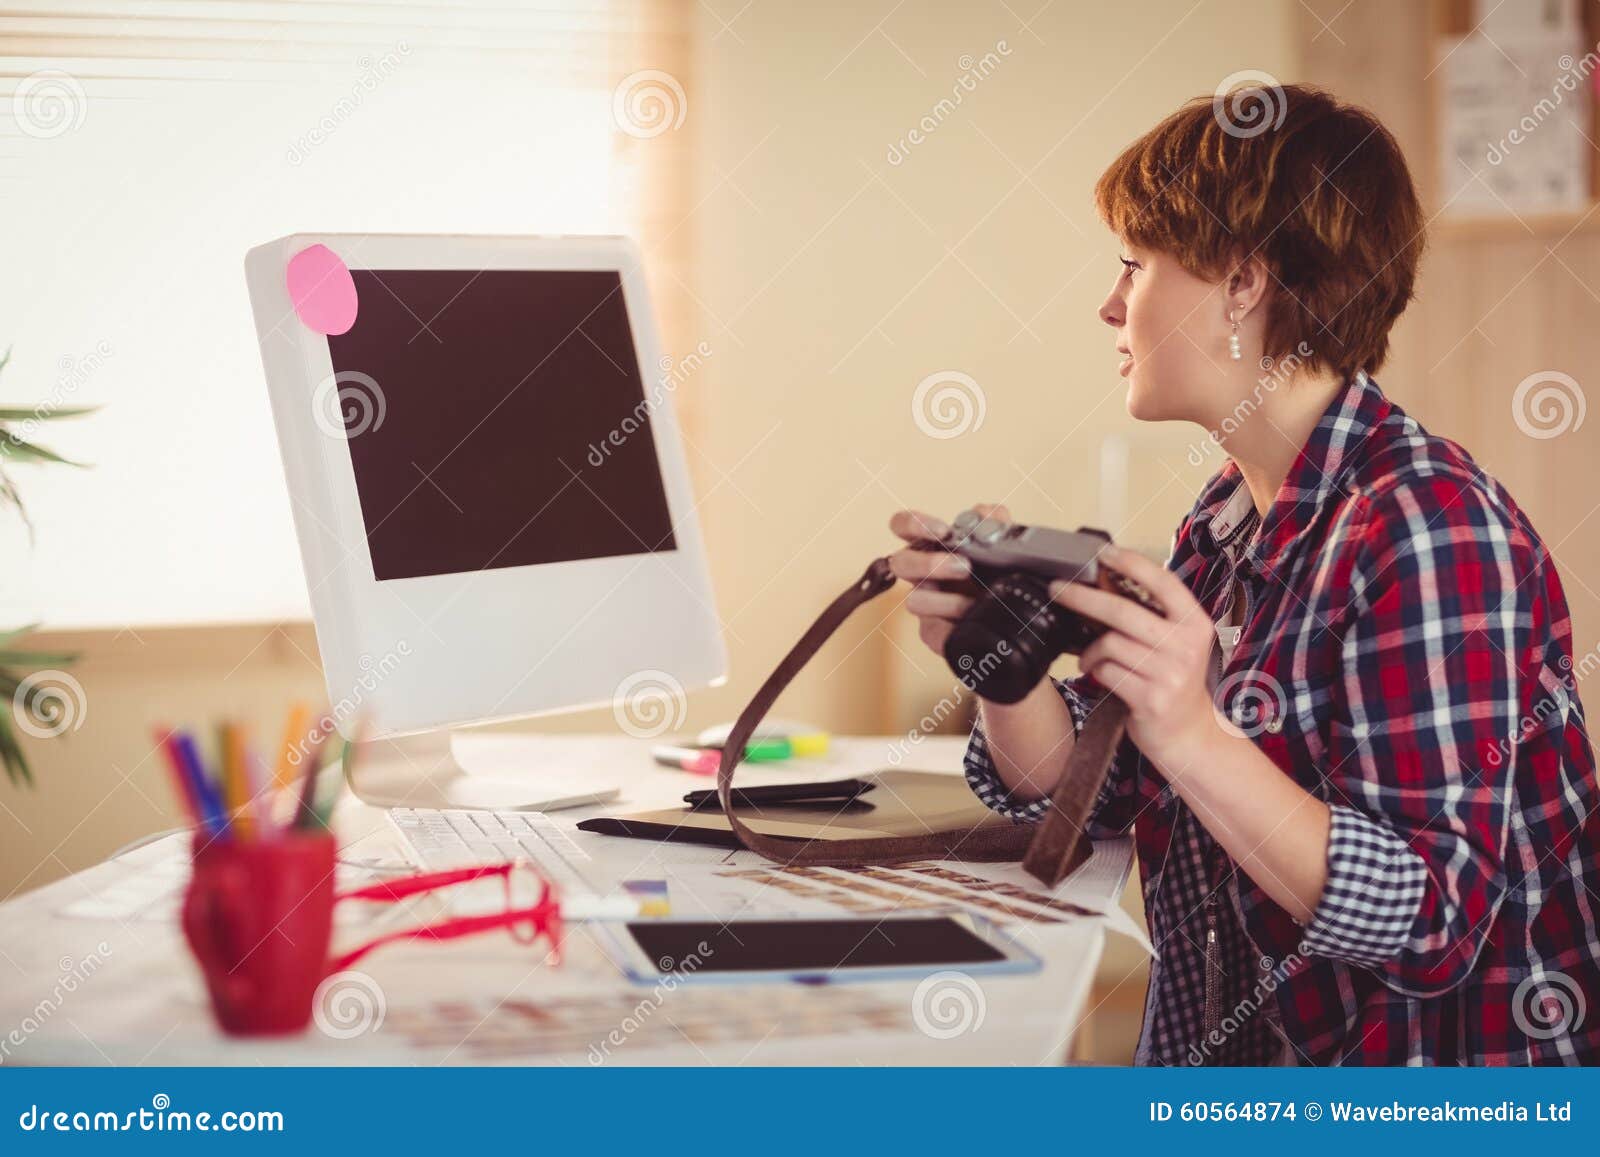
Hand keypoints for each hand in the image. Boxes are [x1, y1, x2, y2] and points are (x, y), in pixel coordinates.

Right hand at [886, 505, 1008, 656]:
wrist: (1011, 612)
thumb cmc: (995, 572)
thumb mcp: (1000, 544)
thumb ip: (995, 523)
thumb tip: (990, 513)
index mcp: (929, 545)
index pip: (902, 526)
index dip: (914, 524)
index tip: (943, 530)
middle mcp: (920, 573)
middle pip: (900, 562)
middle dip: (930, 564)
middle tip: (964, 566)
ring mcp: (924, 603)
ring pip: (913, 601)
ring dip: (946, 601)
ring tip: (973, 602)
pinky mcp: (933, 631)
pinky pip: (933, 632)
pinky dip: (954, 626)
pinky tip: (974, 621)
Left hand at [1052, 544, 1220, 768]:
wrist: (1188, 732)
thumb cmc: (1172, 679)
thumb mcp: (1172, 642)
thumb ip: (1147, 614)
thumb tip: (1104, 580)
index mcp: (1194, 623)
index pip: (1164, 582)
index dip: (1132, 563)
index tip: (1104, 552)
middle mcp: (1186, 645)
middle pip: (1123, 611)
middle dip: (1083, 598)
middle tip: (1058, 589)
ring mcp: (1171, 674)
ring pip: (1110, 644)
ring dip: (1091, 651)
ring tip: (1090, 658)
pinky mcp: (1151, 698)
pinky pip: (1107, 672)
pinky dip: (1096, 671)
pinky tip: (1099, 675)